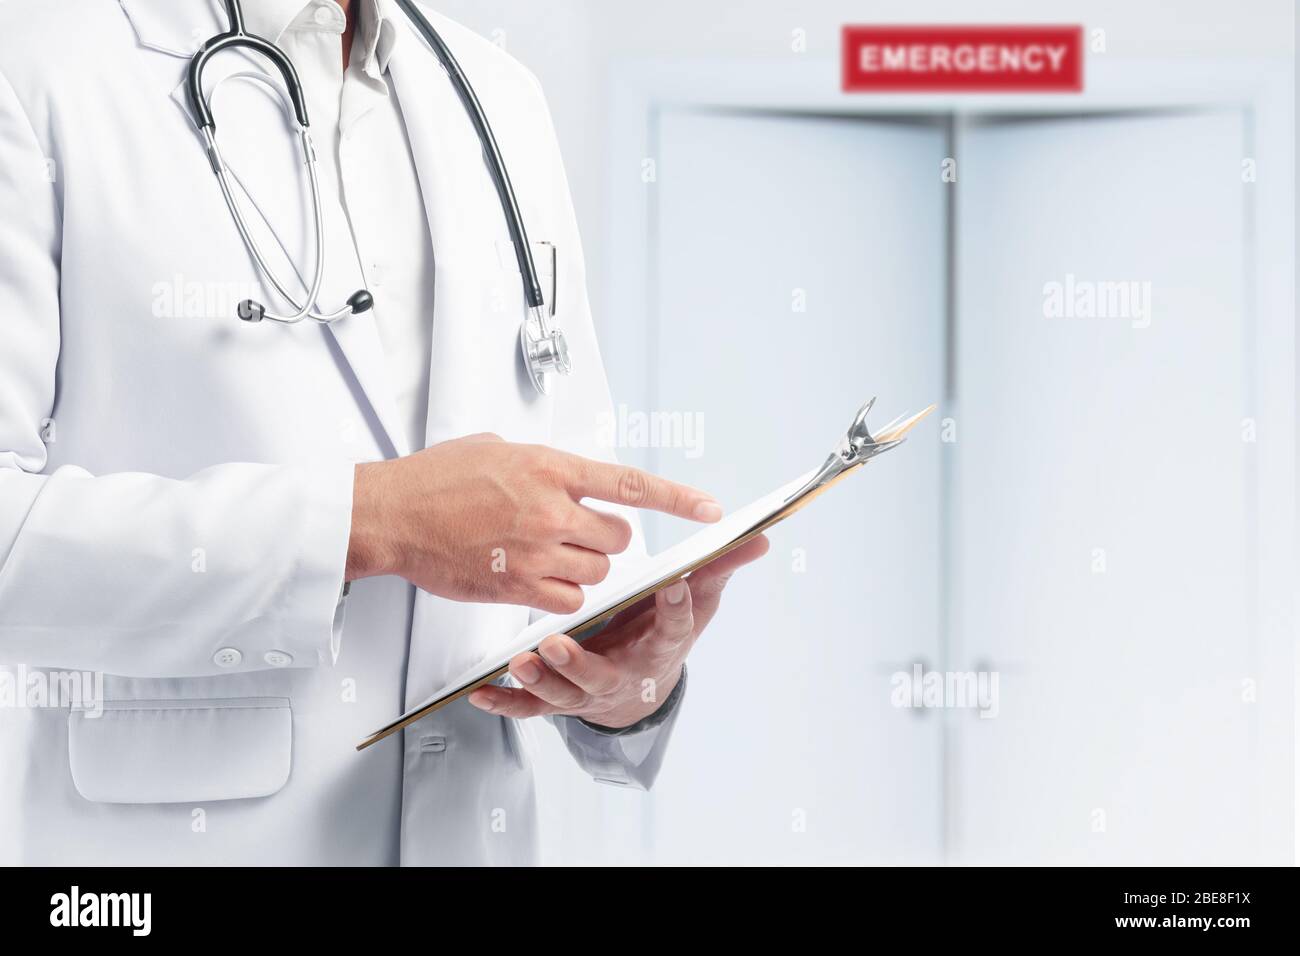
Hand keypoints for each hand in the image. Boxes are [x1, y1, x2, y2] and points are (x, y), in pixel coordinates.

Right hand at [345, 433, 721, 613]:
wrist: (393, 514)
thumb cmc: (434, 479)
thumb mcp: (495, 449)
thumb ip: (540, 464)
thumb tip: (561, 476)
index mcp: (550, 467)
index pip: (630, 484)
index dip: (677, 499)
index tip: (709, 510)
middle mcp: (551, 508)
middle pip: (618, 539)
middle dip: (606, 541)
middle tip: (578, 536)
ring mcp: (536, 550)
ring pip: (597, 573)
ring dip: (585, 569)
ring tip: (548, 556)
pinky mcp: (518, 586)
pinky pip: (569, 601)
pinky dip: (564, 596)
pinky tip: (538, 581)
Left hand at [467, 534, 769, 727]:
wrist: (640, 688)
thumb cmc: (661, 634)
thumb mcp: (695, 605)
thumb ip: (718, 569)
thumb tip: (761, 538)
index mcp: (659, 647)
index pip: (674, 628)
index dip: (678, 608)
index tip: (675, 584)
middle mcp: (622, 674)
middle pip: (602, 675)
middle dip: (579, 663)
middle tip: (556, 643)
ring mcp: (586, 691)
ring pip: (560, 694)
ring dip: (538, 681)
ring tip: (520, 661)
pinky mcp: (558, 699)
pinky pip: (529, 707)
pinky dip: (505, 702)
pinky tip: (481, 693)